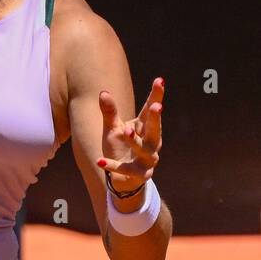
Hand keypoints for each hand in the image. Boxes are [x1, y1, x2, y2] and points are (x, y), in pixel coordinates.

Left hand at [96, 77, 163, 191]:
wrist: (124, 179)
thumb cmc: (120, 148)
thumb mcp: (113, 129)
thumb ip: (110, 112)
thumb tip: (103, 92)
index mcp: (145, 129)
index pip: (150, 111)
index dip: (156, 96)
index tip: (160, 80)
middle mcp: (151, 143)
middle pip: (155, 129)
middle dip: (156, 118)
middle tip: (157, 106)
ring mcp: (146, 160)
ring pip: (143, 149)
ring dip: (135, 140)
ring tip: (126, 130)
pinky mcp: (137, 174)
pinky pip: (125, 169)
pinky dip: (113, 165)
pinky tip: (100, 161)